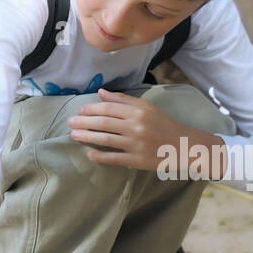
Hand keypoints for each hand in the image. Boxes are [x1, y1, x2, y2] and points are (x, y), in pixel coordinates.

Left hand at [67, 88, 187, 171]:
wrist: (182, 144)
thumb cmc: (162, 124)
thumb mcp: (146, 107)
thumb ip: (123, 100)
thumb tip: (101, 92)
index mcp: (138, 112)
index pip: (109, 108)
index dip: (91, 109)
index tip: (79, 110)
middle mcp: (136, 126)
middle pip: (104, 123)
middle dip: (84, 122)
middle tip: (70, 123)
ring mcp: (136, 144)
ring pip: (106, 139)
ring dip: (87, 137)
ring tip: (74, 135)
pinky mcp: (137, 160)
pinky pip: (114, 158)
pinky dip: (100, 156)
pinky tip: (89, 153)